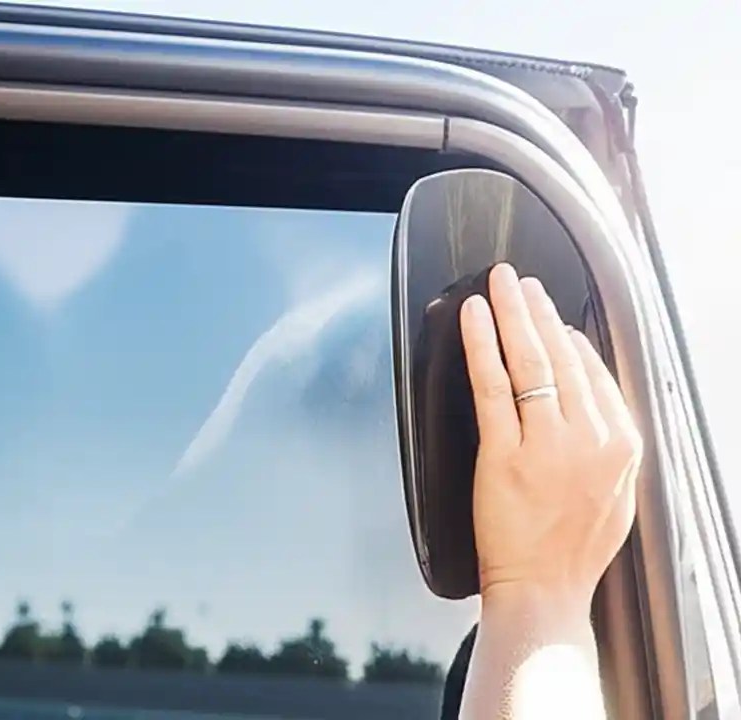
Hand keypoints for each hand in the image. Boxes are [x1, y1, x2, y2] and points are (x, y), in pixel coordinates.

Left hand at [461, 264, 641, 605]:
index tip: (552, 316)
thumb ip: (607, 444)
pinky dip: (481, 345)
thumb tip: (589, 400)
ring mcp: (546, 445)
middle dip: (539, 312)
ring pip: (529, 362)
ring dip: (512, 314)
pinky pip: (491, 386)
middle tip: (521, 282)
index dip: (568, 337)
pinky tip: (473, 317)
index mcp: (620, 447)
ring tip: (499, 284)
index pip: (594, 373)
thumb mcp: (614, 493)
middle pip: (562, 357)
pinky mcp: (503, 454)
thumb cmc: (570, 549)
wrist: (543, 590)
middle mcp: (589, 439)